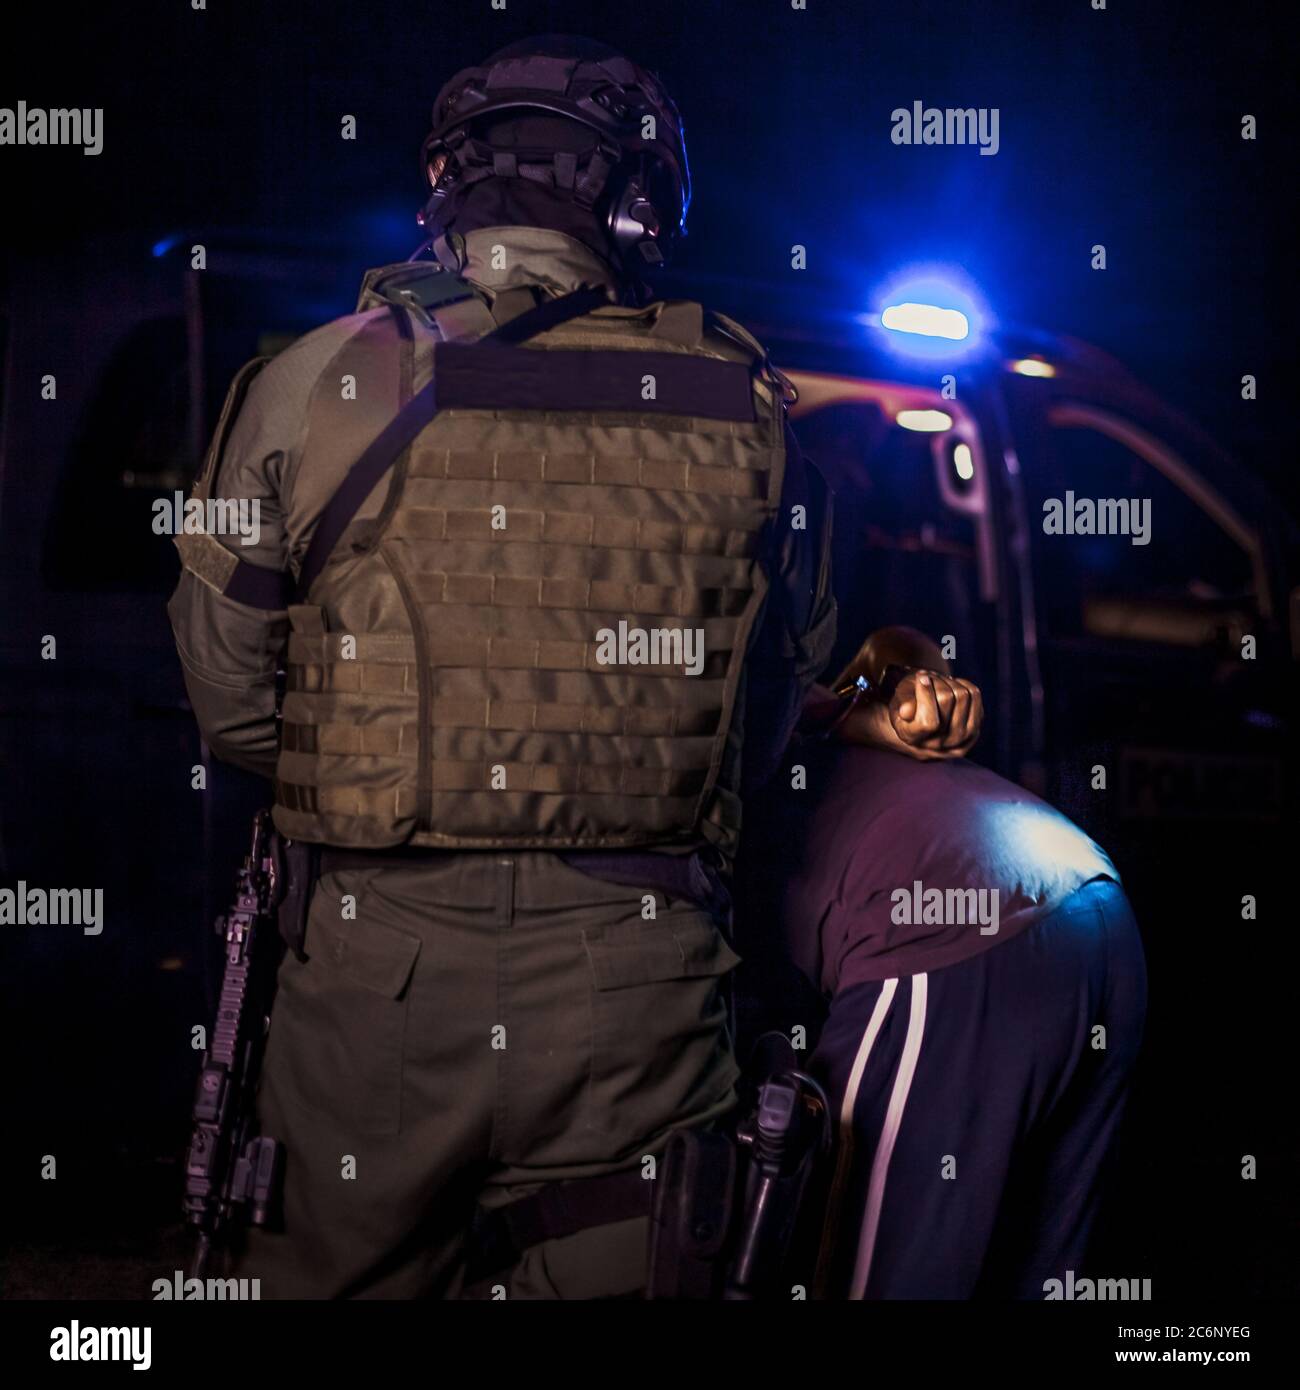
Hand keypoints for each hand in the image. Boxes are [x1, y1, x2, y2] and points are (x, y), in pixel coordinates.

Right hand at [837, 669, 983, 759]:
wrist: (903, 724)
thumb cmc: (873, 714)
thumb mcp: (853, 714)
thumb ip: (830, 714)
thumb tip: (806, 716)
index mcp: (913, 744)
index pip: (931, 722)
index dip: (923, 692)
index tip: (915, 675)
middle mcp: (938, 749)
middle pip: (950, 700)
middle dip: (933, 681)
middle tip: (919, 678)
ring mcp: (959, 742)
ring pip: (963, 695)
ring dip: (945, 682)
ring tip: (930, 687)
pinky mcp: (973, 730)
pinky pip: (975, 695)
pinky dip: (960, 683)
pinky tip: (945, 689)